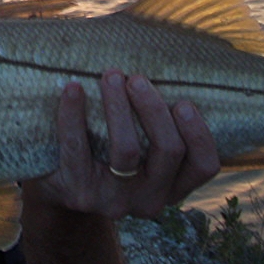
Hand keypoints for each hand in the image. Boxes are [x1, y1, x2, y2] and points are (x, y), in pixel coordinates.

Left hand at [29, 69, 219, 218]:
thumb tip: (165, 63)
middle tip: (137, 79)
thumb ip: (157, 125)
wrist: (59, 192)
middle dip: (154, 108)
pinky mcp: (79, 193)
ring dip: (119, 106)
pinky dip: (73, 114)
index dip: (199, 133)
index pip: (204, 166)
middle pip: (168, 151)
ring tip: (111, 76)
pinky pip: (77, 148)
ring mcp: (114, 200)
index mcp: (173, 187)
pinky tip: (72, 88)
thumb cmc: (108, 155)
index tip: (184, 102)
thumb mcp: (141, 154)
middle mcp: (150, 199)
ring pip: (127, 150)